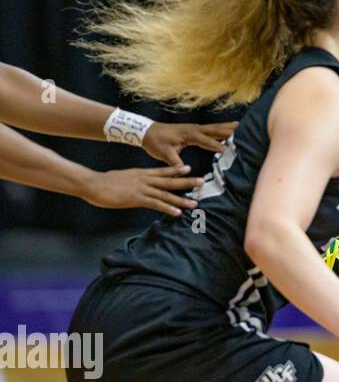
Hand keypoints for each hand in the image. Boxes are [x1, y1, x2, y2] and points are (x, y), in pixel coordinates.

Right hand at [82, 164, 202, 215]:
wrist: (92, 183)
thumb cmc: (103, 182)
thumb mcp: (122, 178)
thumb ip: (132, 180)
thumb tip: (136, 184)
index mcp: (141, 173)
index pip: (162, 171)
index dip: (176, 170)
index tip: (188, 168)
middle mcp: (144, 179)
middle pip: (169, 180)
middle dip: (186, 181)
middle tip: (202, 181)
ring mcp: (141, 189)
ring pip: (166, 193)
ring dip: (181, 199)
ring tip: (195, 203)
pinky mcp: (136, 199)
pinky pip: (155, 204)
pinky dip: (167, 208)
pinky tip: (177, 212)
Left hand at [142, 120, 237, 166]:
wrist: (146, 131)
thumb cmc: (155, 141)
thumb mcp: (163, 153)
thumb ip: (175, 161)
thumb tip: (184, 171)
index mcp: (188, 134)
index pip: (206, 140)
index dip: (216, 145)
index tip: (228, 150)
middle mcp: (195, 129)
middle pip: (215, 129)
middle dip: (230, 130)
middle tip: (245, 131)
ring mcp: (196, 128)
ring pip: (215, 127)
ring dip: (229, 127)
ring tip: (243, 126)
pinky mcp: (195, 130)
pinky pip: (212, 129)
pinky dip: (222, 128)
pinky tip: (230, 129)